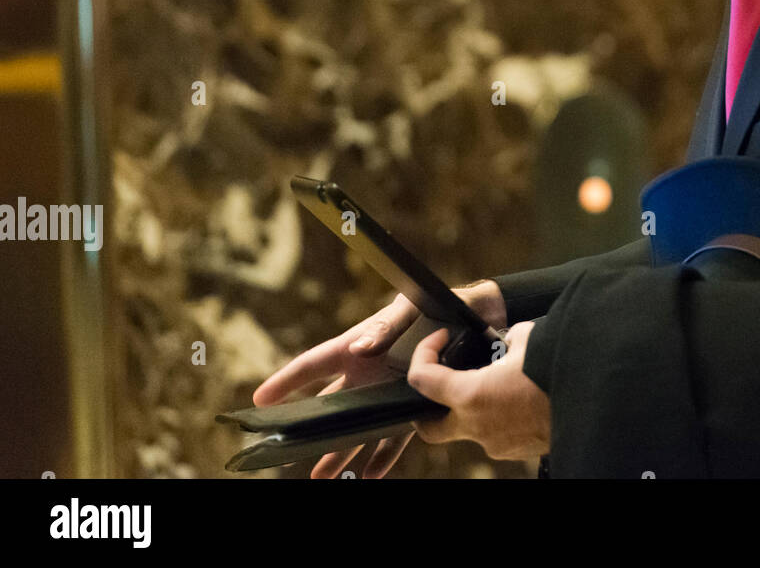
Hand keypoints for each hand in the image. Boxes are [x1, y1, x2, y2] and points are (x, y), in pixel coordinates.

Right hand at [251, 280, 507, 477]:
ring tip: (323, 478)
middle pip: (329, 405)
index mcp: (359, 344)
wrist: (480, 317)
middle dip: (309, 430)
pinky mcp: (413, 403)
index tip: (259, 401)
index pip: (315, 364)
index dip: (286, 381)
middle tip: (286, 456)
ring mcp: (388, 390)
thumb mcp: (412, 306)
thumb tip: (359, 348)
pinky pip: (393, 435)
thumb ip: (386, 326)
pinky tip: (370, 476)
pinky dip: (382, 456)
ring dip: (342, 452)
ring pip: (357, 427)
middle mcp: (368, 371)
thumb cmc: (438, 302)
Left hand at [407, 320, 549, 461]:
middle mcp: (477, 426)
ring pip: (469, 428)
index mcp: (471, 395)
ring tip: (500, 380)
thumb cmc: (558, 367)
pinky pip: (496, 433)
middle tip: (441, 381)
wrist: (594, 402)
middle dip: (428, 407)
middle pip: (430, 427)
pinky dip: (499, 415)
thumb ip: (509, 339)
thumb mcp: (528, 337)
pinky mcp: (516, 450)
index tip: (439, 340)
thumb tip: (510, 341)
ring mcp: (496, 444)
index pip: (422, 380)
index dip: (423, 354)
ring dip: (474, 406)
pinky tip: (521, 396)